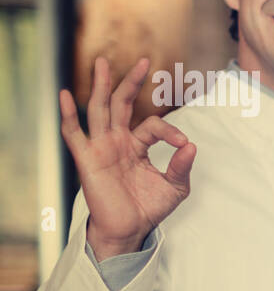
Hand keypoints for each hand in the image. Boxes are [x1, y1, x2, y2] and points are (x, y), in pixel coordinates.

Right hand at [62, 56, 196, 259]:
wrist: (130, 229)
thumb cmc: (149, 207)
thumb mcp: (175, 186)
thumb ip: (182, 166)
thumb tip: (191, 145)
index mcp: (137, 145)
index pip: (154, 125)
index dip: (170, 131)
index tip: (183, 144)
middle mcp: (118, 141)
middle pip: (122, 105)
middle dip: (130, 83)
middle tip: (142, 61)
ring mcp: (101, 148)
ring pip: (100, 110)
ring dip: (101, 86)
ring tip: (102, 63)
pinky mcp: (87, 159)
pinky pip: (74, 133)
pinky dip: (68, 114)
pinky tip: (66, 95)